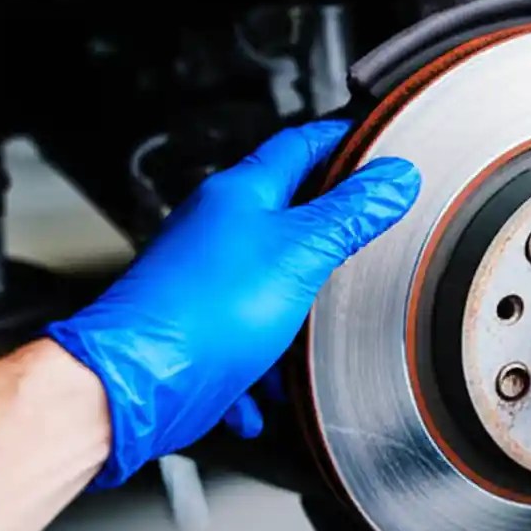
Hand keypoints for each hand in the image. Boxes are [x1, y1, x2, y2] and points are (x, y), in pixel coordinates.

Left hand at [45, 120, 420, 489]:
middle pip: (283, 217)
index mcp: (240, 195)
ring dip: (297, 315)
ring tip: (323, 329)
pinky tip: (274, 389)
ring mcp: (202, 283)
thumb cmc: (204, 310)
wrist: (136, 381)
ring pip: (267, 286)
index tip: (370, 144)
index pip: (299, 146)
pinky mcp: (195, 333)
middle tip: (364, 236)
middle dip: (324, 235)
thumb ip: (350, 215)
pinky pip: (243, 347)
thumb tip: (394, 179)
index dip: (339, 141)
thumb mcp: (300, 252)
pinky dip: (264, 371)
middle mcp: (215, 231)